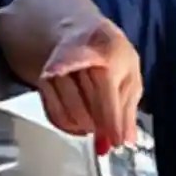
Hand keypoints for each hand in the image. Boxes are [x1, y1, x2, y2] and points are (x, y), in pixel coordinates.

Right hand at [35, 17, 141, 154]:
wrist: (78, 32)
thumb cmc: (111, 57)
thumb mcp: (130, 75)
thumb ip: (128, 109)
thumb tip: (127, 140)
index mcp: (108, 53)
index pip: (107, 94)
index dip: (112, 121)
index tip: (116, 143)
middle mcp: (79, 58)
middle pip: (87, 105)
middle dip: (99, 127)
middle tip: (108, 142)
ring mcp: (59, 68)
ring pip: (70, 112)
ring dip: (85, 127)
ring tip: (97, 128)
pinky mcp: (45, 80)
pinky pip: (55, 114)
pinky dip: (69, 126)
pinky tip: (81, 126)